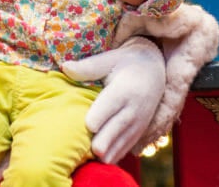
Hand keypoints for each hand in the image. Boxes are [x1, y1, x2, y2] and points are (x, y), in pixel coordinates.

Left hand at [61, 37, 164, 163]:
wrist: (153, 71)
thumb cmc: (124, 63)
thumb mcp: (108, 60)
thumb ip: (87, 67)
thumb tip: (65, 68)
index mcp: (123, 90)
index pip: (108, 108)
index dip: (95, 119)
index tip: (85, 125)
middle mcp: (133, 109)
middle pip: (115, 130)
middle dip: (102, 142)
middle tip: (89, 150)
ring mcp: (138, 123)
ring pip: (121, 144)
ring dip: (107, 152)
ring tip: (91, 158)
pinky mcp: (139, 132)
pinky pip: (126, 148)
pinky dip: (113, 154)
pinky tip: (100, 159)